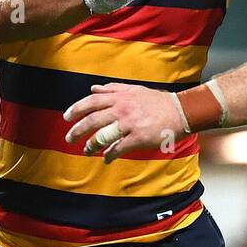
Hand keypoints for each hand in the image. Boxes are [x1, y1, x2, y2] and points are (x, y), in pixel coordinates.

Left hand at [64, 83, 184, 161]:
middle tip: (69, 138)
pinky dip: (109, 155)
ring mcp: (130, 124)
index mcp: (120, 97)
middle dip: (77, 130)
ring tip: (87, 150)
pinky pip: (118, 149)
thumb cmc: (157, 102)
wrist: (180, 112)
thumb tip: (93, 88)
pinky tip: (106, 158)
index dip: (76, 109)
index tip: (66, 117)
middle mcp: (122, 109)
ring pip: (102, 136)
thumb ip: (113, 89)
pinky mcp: (138, 138)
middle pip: (93, 120)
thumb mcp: (134, 90)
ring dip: (91, 145)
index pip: (92, 102)